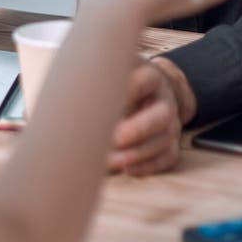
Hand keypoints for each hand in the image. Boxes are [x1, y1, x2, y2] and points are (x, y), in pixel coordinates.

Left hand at [106, 60, 181, 174]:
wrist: (148, 89)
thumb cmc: (120, 81)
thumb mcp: (112, 72)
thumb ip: (97, 80)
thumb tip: (68, 98)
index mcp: (148, 75)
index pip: (145, 80)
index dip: (128, 92)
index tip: (104, 103)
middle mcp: (164, 97)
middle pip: (162, 114)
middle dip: (138, 130)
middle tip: (113, 140)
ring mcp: (172, 121)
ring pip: (165, 138)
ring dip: (137, 153)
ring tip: (109, 161)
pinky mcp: (172, 142)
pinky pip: (169, 157)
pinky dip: (149, 166)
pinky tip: (127, 169)